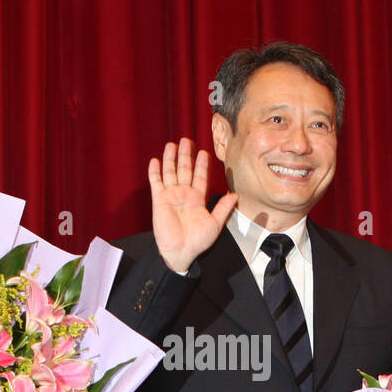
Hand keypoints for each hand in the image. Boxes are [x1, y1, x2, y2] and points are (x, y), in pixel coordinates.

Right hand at [149, 137, 237, 273]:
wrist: (181, 251)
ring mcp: (171, 196)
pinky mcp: (159, 200)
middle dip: (186, 155)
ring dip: (171, 158)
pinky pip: (156, 183)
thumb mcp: (215, 223)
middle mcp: (183, 194)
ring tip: (172, 144)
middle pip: (185, 170)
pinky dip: (155, 172)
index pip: (200, 176)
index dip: (201, 164)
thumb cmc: (198, 241)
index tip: (204, 152)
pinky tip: (155, 160)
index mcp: (197, 198)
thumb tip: (236, 195)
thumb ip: (224, 208)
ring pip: (170, 172)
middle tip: (187, 140)